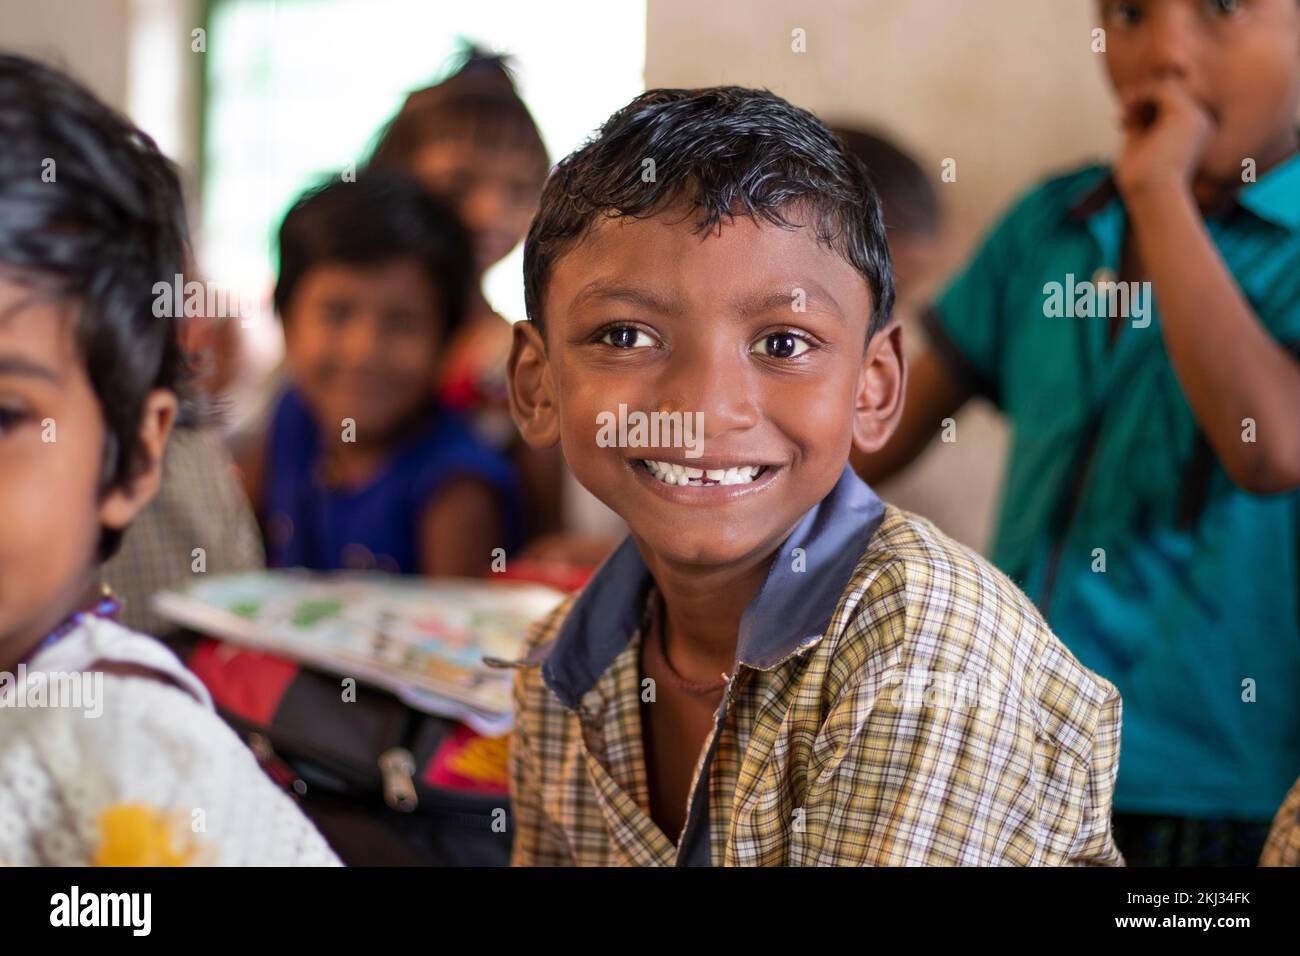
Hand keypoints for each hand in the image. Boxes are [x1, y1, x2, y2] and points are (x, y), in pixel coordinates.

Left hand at [1113, 78, 1215, 202]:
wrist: (1150, 194)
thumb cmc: (1142, 179)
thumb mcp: (1140, 145)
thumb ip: (1140, 122)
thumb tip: (1133, 98)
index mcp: (1195, 134)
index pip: (1170, 108)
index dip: (1144, 108)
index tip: (1122, 122)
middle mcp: (1202, 123)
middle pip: (1170, 96)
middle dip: (1142, 101)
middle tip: (1121, 118)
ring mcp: (1197, 117)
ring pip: (1167, 90)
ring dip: (1139, 97)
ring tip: (1122, 115)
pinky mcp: (1185, 114)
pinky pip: (1162, 90)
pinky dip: (1140, 95)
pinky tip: (1126, 109)